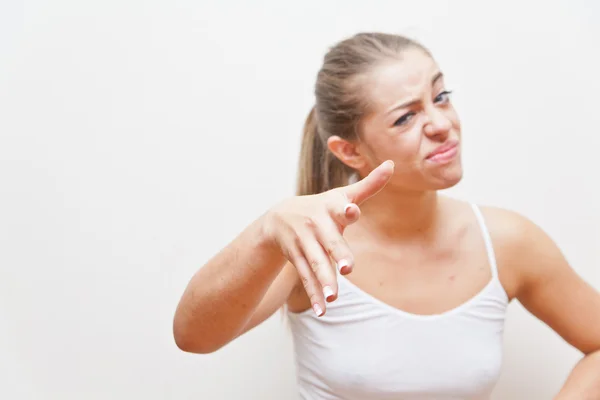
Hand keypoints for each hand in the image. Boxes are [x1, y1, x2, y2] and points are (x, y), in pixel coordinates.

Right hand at [263, 160, 394, 315]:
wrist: (280, 217)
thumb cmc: (322, 206)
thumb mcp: (342, 194)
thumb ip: (370, 185)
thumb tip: (392, 163)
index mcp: (330, 207)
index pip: (339, 207)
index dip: (346, 209)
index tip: (351, 211)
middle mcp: (316, 224)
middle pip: (329, 241)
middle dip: (338, 254)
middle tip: (349, 268)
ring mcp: (304, 242)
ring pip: (316, 263)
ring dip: (324, 280)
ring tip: (333, 298)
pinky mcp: (296, 258)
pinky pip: (306, 277)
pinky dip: (314, 294)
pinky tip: (322, 310)